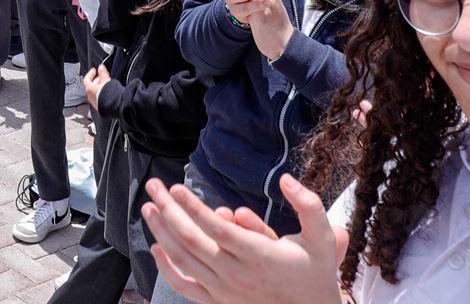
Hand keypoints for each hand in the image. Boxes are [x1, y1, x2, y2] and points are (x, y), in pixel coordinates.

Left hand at [82, 65, 110, 107]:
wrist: (114, 107)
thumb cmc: (109, 94)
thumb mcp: (106, 80)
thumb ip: (102, 73)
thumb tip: (100, 67)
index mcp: (89, 89)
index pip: (86, 79)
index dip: (90, 73)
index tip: (95, 70)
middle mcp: (90, 96)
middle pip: (91, 85)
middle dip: (97, 80)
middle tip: (104, 76)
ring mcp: (94, 102)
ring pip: (95, 92)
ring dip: (100, 87)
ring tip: (107, 84)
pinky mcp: (99, 107)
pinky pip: (99, 98)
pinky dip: (102, 93)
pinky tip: (108, 93)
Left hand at [142, 175, 347, 303]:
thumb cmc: (316, 271)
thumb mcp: (321, 237)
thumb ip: (308, 205)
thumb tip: (286, 179)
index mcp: (261, 257)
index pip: (217, 230)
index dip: (193, 208)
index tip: (176, 187)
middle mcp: (239, 276)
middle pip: (193, 240)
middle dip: (168, 210)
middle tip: (153, 186)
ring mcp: (225, 292)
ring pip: (184, 260)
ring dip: (161, 232)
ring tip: (148, 207)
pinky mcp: (218, 303)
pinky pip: (185, 287)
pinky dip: (166, 269)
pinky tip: (155, 248)